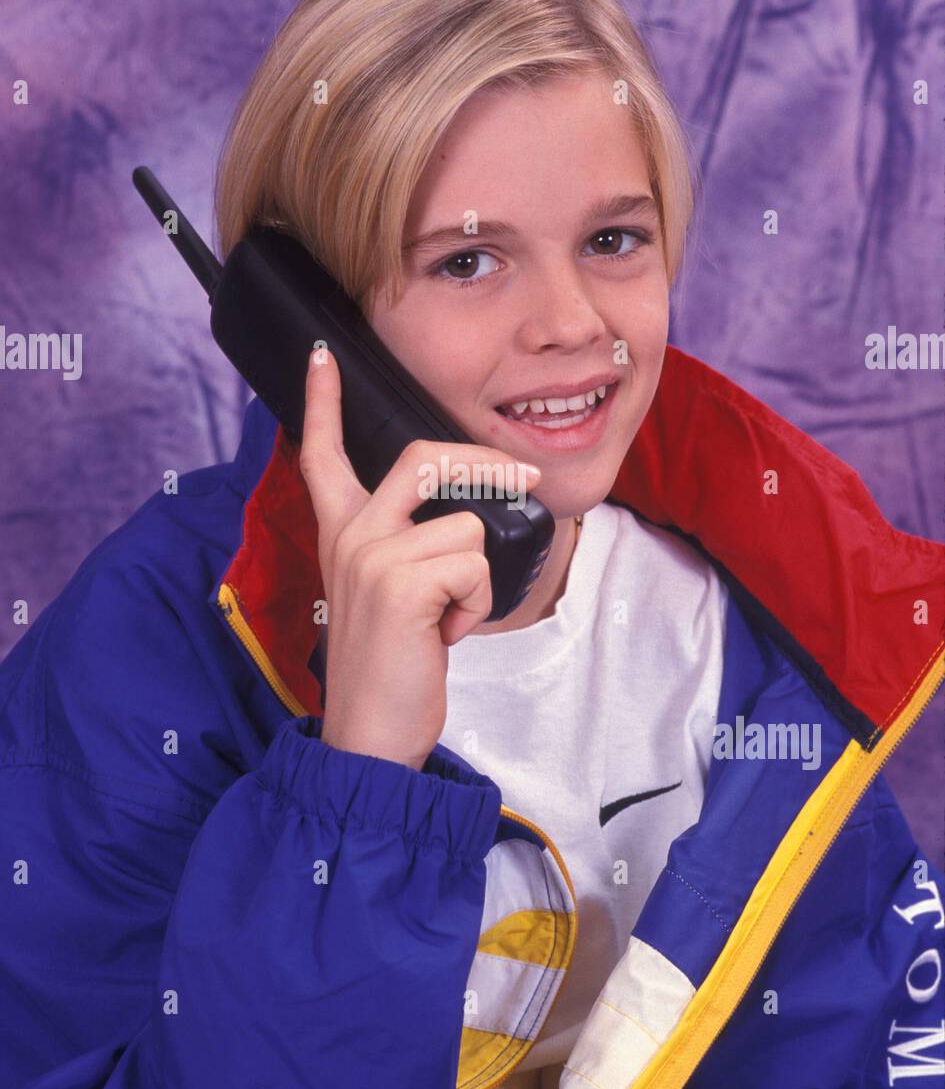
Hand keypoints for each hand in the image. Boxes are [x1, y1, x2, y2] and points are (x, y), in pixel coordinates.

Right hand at [299, 345, 540, 768]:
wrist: (370, 732)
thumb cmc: (389, 664)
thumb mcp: (386, 593)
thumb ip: (405, 546)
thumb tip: (464, 513)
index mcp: (341, 532)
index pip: (323, 452)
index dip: (323, 401)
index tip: (322, 356)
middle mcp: (349, 534)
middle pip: (423, 456)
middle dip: (483, 462)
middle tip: (523, 478)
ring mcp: (371, 554)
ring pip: (469, 523)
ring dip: (478, 578)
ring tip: (446, 617)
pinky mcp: (401, 581)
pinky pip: (474, 563)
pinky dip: (477, 604)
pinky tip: (445, 633)